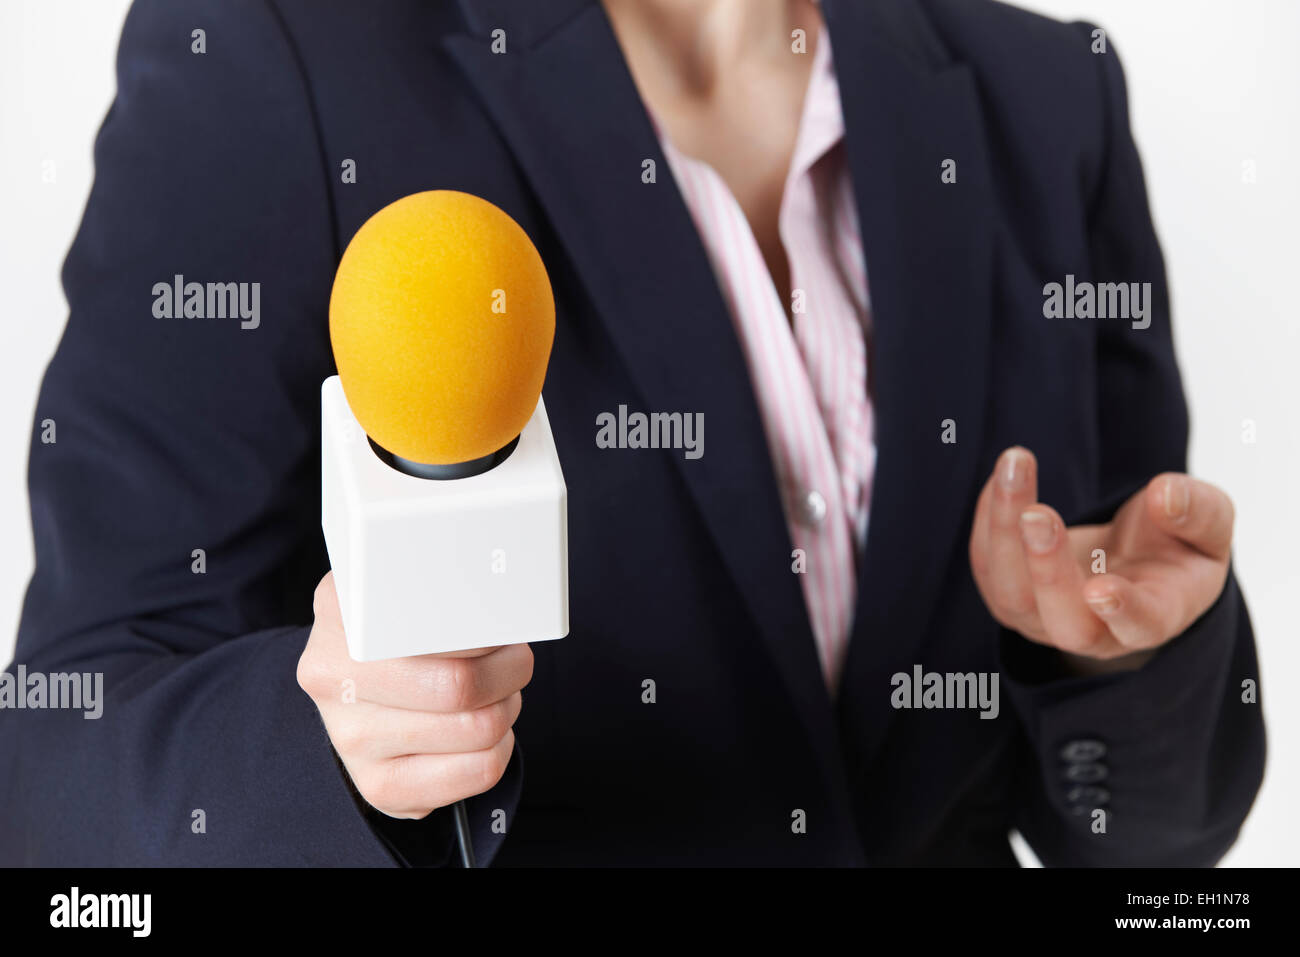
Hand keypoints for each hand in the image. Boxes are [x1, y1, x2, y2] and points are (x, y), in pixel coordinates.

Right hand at [297, 572, 531, 817]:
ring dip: (506, 708)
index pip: (434, 620)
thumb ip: (438, 583)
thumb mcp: (401, 589)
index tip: (501, 626)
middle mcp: (333, 677)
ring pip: (477, 728)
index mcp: (340, 611)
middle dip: (509, 671)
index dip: (485, 627)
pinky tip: (483, 734)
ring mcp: (350, 737)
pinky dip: (500, 750)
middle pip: (460, 685)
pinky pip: (477, 772)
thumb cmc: (397, 637)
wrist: (354, 697)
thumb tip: (507, 599)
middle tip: (515, 660)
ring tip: (498, 693)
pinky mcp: (378, 785)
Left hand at [969, 447, 1232, 667]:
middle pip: (1064, 621)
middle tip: (1038, 515)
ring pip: (1011, 593)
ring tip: (1016, 465)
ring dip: (1004, 529)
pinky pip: (986, 562)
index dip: (1122, 611)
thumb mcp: (1209, 526)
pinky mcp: (1008, 594)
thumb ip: (1199, 512)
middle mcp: (1096, 631)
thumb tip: (1165, 496)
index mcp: (1157, 616)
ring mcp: (1044, 619)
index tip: (1101, 587)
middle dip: (1047, 569)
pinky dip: (990, 514)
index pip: (1140, 626)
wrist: (1134, 561)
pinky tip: (1007, 473)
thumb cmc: (1177, 546)